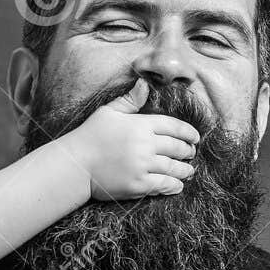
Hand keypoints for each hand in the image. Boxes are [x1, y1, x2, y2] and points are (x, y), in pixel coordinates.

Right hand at [70, 76, 199, 199]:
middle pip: (177, 147)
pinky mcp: (138, 185)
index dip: (189, 133)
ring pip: (174, 168)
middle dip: (188, 151)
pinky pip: (164, 185)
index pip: (174, 126)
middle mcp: (145, 145)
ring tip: (189, 171)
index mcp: (140, 125)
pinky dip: (174, 185)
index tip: (195, 138)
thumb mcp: (108, 112)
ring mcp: (142, 166)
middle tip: (191, 153)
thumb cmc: (89, 136)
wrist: (74, 164)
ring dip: (185, 170)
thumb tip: (145, 83)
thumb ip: (130, 100)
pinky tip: (177, 185)